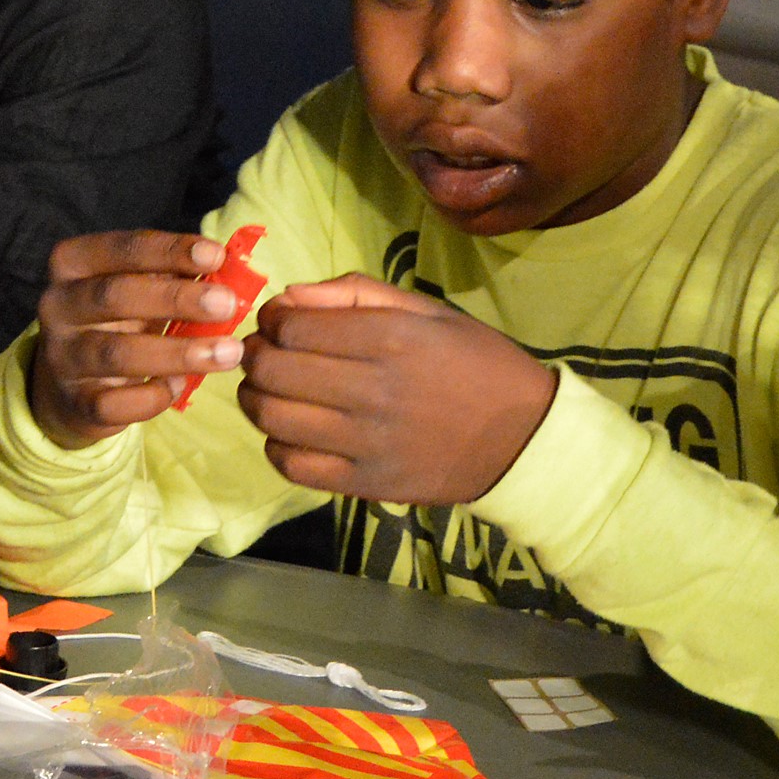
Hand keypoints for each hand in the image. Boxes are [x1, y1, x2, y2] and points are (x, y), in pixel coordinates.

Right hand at [31, 229, 245, 449]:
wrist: (72, 381)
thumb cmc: (119, 320)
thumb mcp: (138, 287)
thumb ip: (173, 275)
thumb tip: (227, 268)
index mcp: (72, 264)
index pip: (120, 249)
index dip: (169, 250)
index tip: (216, 255)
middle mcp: (56, 305)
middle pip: (114, 295)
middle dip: (175, 299)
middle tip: (228, 304)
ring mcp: (61, 355)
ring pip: (116, 353)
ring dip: (178, 352)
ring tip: (228, 352)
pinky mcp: (73, 400)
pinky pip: (113, 403)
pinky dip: (152, 396)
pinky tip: (180, 386)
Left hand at [240, 276, 557, 504]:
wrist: (525, 438)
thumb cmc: (472, 362)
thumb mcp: (424, 310)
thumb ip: (353, 293)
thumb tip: (286, 298)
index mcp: (389, 338)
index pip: (290, 326)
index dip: (270, 320)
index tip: (278, 323)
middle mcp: (375, 389)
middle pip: (272, 369)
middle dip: (254, 355)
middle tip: (264, 353)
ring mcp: (370, 442)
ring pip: (273, 417)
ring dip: (255, 398)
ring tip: (268, 390)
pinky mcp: (368, 485)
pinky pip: (293, 466)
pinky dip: (276, 445)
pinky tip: (290, 431)